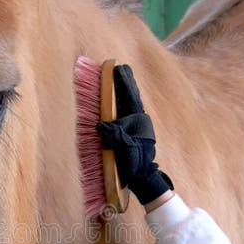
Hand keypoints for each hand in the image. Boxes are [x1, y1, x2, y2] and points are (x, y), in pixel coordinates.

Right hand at [97, 64, 173, 205]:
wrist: (142, 176)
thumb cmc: (134, 162)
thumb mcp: (124, 148)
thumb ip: (114, 135)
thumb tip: (101, 124)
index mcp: (138, 121)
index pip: (129, 96)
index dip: (124, 82)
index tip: (119, 68)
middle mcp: (139, 120)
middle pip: (132, 96)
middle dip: (127, 83)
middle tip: (123, 68)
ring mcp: (137, 125)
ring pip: (130, 103)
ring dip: (125, 92)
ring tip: (121, 80)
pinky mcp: (133, 131)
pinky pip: (127, 112)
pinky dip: (122, 103)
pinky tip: (117, 102)